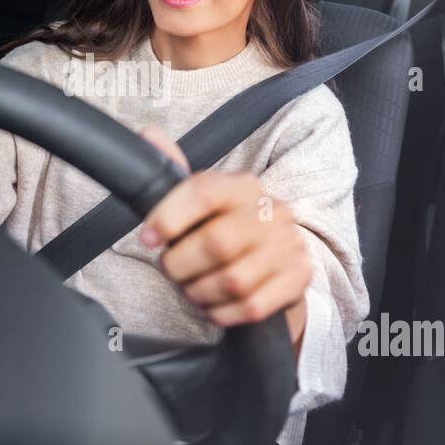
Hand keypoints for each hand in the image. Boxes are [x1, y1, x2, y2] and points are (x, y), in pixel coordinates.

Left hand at [137, 126, 310, 344]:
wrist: (278, 261)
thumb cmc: (227, 228)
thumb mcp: (202, 199)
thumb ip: (174, 170)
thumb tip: (149, 133)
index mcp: (244, 186)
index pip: (204, 192)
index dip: (168, 216)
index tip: (147, 237)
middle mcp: (273, 211)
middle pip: (216, 243)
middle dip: (180, 264)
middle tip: (170, 269)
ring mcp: (290, 246)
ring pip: (232, 280)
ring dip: (199, 291)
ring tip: (191, 287)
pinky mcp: (298, 279)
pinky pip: (251, 306)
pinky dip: (221, 312)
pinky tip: (212, 304)